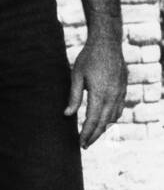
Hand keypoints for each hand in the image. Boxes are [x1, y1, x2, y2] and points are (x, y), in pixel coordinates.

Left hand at [65, 33, 126, 147]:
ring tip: (92, 135)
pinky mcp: (123, 90)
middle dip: (94, 135)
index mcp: (99, 94)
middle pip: (104, 123)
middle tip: (85, 145)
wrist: (107, 44)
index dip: (86, 133)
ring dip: (103, 128)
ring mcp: (120, 93)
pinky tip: (104, 121)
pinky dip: (111, 119)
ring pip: (113, 118)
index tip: (81, 143)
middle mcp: (112, 96)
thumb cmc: (88, 58)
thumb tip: (67, 115)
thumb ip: (73, 97)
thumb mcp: (76, 76)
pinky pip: (119, 109)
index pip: (92, 120)